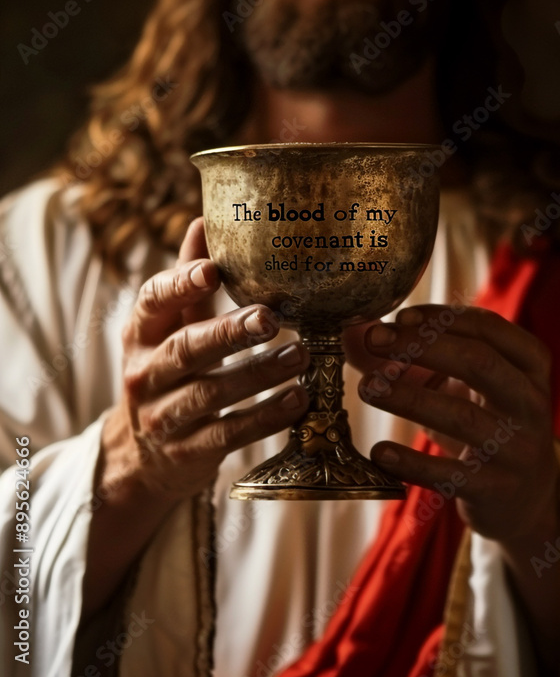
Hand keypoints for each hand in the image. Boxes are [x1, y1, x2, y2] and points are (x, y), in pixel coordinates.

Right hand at [105, 217, 309, 504]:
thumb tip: (204, 220)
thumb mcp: (171, 325)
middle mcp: (145, 373)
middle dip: (229, 333)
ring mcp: (162, 417)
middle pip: (186, 349)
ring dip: (258, 374)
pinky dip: (266, 418)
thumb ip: (187, 278)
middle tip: (272, 318)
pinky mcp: (186, 453)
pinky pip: (228, 434)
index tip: (213, 270)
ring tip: (301, 356)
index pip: (153, 300)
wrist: (141, 456)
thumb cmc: (168, 370)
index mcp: (141, 331)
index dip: (180, 284)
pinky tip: (298, 399)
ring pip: (210, 393)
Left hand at [359, 304, 558, 544]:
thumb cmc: (484, 420)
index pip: (488, 327)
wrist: (526, 496)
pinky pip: (450, 473)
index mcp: (529, 365)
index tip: (400, 316)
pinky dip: (411, 462)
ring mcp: (516, 449)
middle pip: (479, 362)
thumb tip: (353, 332)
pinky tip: (378, 452)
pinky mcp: (495, 490)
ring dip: (408, 397)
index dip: (442, 317)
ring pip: (462, 416)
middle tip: (375, 340)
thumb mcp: (463, 383)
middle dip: (422, 345)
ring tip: (367, 387)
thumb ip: (411, 354)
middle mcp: (530, 403)